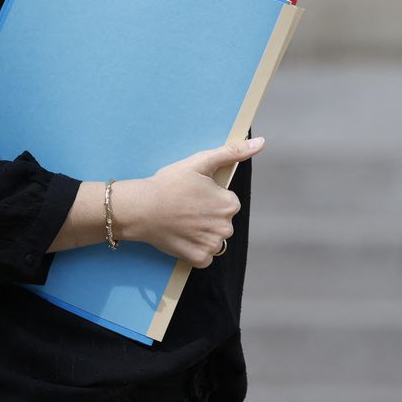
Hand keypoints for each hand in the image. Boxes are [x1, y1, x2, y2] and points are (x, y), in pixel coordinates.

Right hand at [114, 137, 263, 266]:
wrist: (140, 208)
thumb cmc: (169, 183)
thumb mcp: (201, 162)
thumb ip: (232, 152)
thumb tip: (261, 143)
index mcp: (230, 204)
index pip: (227, 203)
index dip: (210, 198)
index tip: (192, 195)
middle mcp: (226, 227)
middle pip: (221, 222)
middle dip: (207, 216)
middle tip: (185, 208)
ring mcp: (212, 245)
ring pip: (214, 239)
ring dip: (202, 233)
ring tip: (182, 222)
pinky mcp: (198, 259)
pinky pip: (204, 256)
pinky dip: (194, 249)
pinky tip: (181, 236)